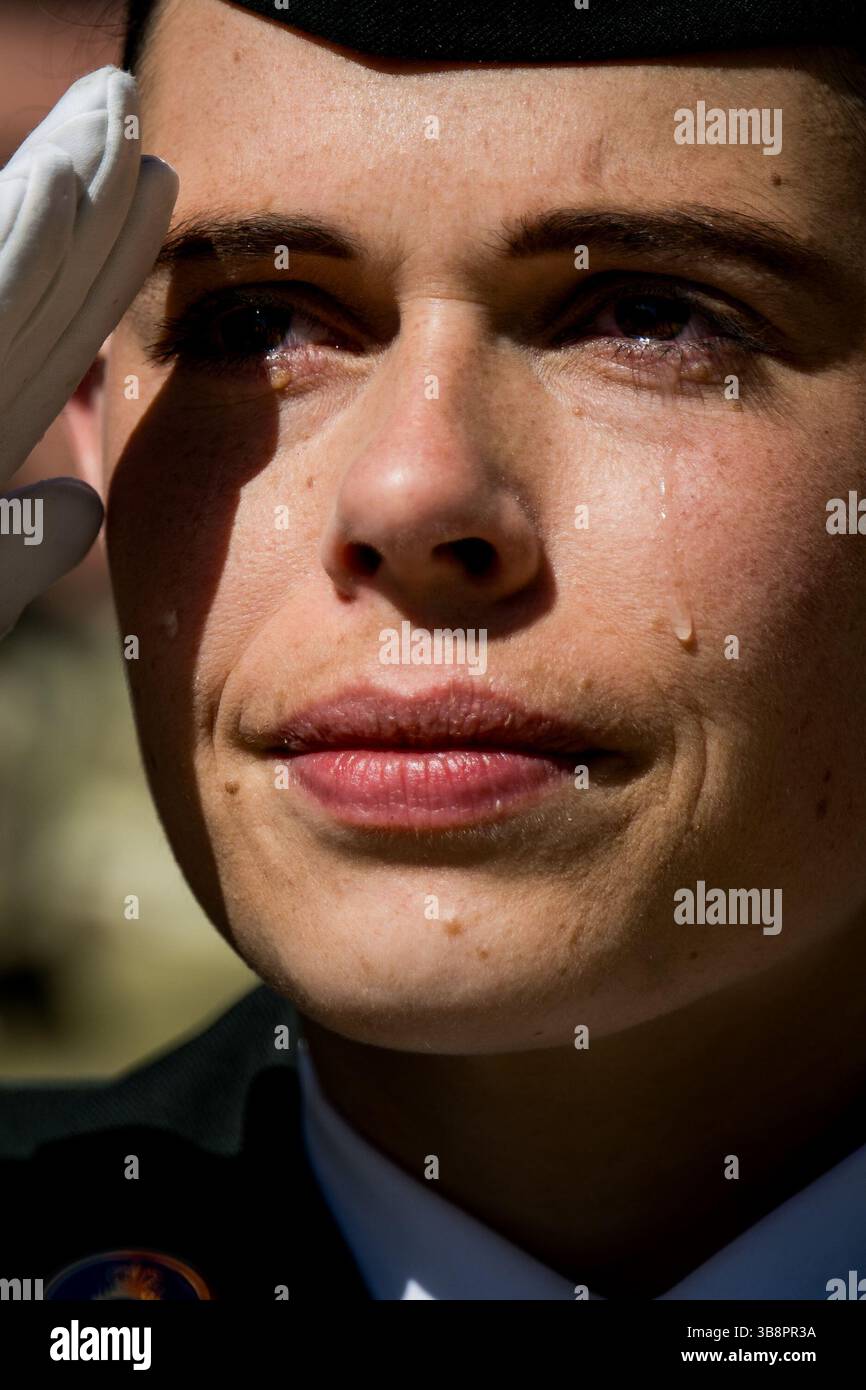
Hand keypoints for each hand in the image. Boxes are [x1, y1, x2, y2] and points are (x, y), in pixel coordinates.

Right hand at [0, 65, 177, 637]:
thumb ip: (22, 544)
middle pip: (33, 277)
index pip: (54, 326)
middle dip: (83, 188)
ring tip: (115, 114)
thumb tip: (79, 499)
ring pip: (1, 275)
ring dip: (57, 190)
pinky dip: (10, 255)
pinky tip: (56, 192)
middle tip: (131, 103)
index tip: (159, 186)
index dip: (106, 255)